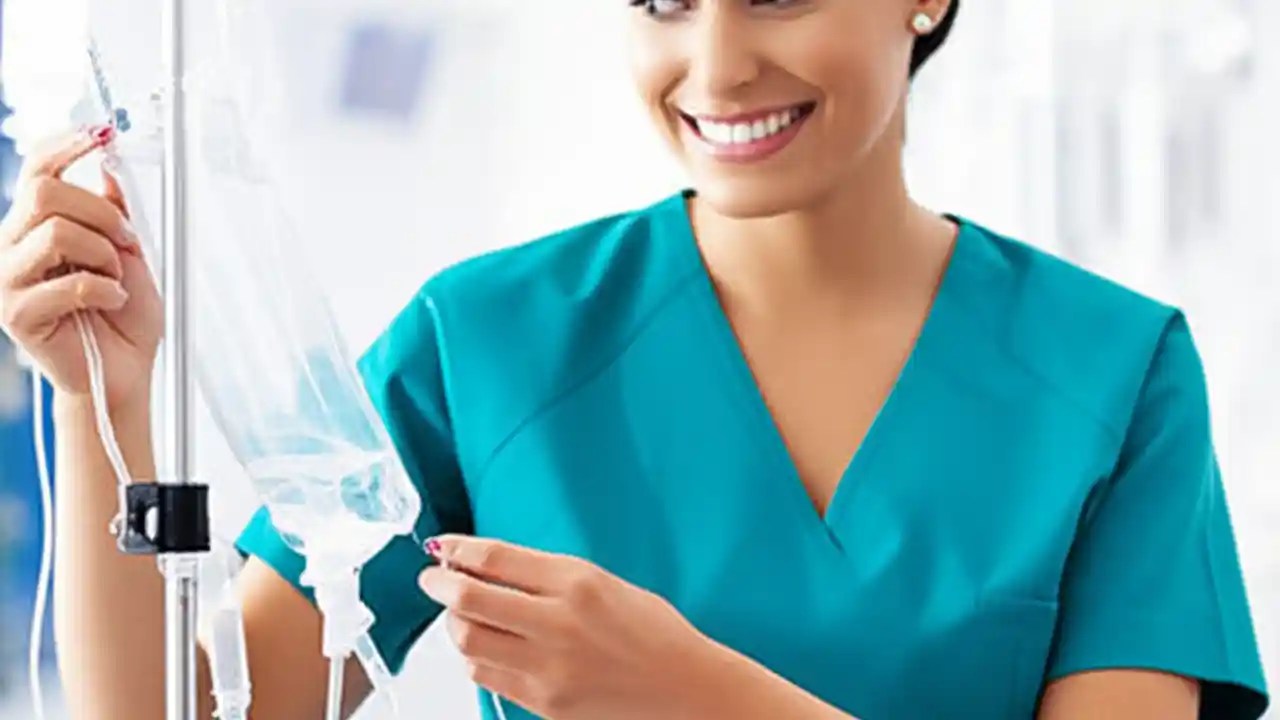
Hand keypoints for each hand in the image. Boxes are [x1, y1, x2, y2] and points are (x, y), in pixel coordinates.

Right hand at [0, 126, 162, 407]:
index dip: (67, 145)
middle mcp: (13, 246)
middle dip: (101, 212)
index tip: (102, 132)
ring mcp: (8, 279)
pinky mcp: (16, 313)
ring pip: (56, 232)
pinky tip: (112, 301)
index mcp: (36, 226)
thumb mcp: (131, 252)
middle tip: (126, 240)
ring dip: (104, 254)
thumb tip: (109, 167)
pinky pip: (69, 281)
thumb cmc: (125, 317)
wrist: (126, 371)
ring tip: (116, 277)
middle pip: (44, 193)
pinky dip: (106, 288)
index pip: (38, 170)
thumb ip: (116, 211)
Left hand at [419, 535, 719, 719]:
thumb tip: (491, 566)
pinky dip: (474, 656)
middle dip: (439, 584)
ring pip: (468, 641)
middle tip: (432, 578)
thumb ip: (549, 576)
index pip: (497, 560)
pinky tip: (483, 646)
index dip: (459, 550)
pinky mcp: (545, 702)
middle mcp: (559, 623)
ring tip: (459, 615)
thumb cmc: (655, 633)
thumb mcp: (605, 583)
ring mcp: (549, 667)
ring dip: (453, 624)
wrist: (685, 689)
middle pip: (469, 600)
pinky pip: (486, 675)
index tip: (443, 547)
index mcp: (578, 584)